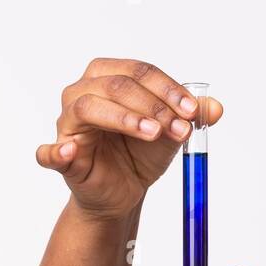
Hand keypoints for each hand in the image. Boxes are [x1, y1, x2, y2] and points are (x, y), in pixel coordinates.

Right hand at [35, 58, 222, 219]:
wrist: (124, 193)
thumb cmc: (140, 154)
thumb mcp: (172, 134)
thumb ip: (192, 117)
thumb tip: (215, 108)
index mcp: (108, 78)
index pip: (138, 72)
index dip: (168, 89)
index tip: (192, 111)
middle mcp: (83, 93)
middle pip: (115, 84)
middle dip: (152, 105)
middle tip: (178, 127)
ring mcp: (68, 123)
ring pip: (89, 106)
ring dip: (124, 118)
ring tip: (152, 134)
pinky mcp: (61, 155)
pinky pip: (49, 151)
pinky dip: (56, 151)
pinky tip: (69, 151)